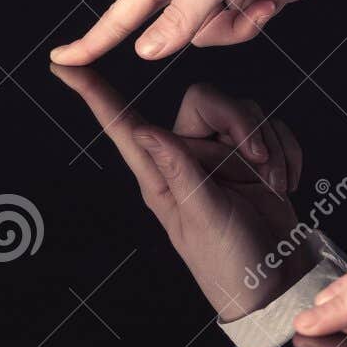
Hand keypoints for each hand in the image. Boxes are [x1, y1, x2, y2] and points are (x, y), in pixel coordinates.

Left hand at [53, 64, 314, 317]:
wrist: (279, 282)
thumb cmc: (230, 263)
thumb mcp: (203, 219)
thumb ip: (180, 172)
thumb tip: (146, 132)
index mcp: (161, 175)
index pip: (123, 126)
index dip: (93, 94)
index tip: (60, 64)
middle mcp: (189, 158)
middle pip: (205, 100)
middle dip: (240, 121)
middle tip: (259, 157)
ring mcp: (223, 157)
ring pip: (244, 111)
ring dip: (269, 144)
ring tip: (273, 185)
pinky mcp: (255, 159)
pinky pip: (272, 127)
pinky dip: (286, 152)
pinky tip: (284, 185)